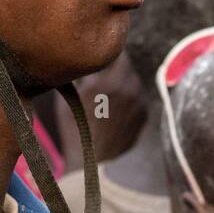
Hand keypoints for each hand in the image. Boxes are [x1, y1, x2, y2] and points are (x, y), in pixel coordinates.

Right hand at [57, 52, 146, 170]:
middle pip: (124, 61)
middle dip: (112, 63)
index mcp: (105, 81)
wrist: (91, 164)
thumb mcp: (69, 95)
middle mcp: (125, 88)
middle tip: (99, 68)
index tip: (94, 49)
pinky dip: (127, 94)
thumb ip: (79, 71)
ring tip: (105, 91)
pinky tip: (113, 106)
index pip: (112, 49)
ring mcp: (138, 101)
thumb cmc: (73, 129)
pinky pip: (136, 93)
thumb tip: (83, 53)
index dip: (102, 48)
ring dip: (120, 78)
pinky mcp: (144, 113)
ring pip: (131, 77)